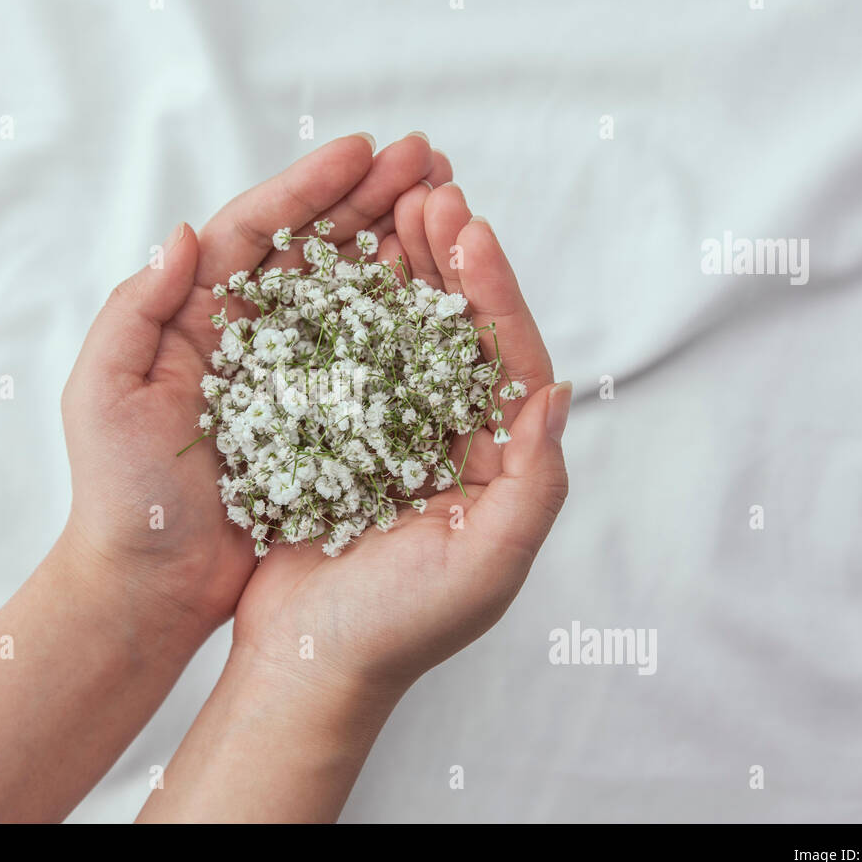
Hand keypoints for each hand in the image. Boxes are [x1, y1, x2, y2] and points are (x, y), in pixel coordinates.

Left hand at [57, 133, 441, 629]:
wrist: (153, 583)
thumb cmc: (119, 492)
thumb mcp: (104, 393)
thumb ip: (135, 310)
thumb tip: (180, 233)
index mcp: (193, 313)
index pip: (253, 231)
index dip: (308, 187)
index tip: (363, 151)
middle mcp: (245, 332)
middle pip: (312, 249)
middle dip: (369, 200)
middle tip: (430, 160)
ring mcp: (288, 374)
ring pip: (347, 294)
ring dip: (396, 247)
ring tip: (448, 207)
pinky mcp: (320, 419)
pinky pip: (366, 359)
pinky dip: (402, 321)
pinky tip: (442, 294)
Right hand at [232, 182, 571, 695]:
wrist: (306, 665)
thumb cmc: (399, 630)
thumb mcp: (486, 568)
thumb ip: (533, 486)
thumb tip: (555, 395)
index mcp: (500, 467)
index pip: (509, 362)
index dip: (495, 294)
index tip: (471, 231)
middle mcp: (453, 442)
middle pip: (460, 334)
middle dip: (450, 263)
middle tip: (430, 196)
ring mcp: (393, 434)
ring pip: (405, 336)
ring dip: (402, 272)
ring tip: (390, 209)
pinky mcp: (337, 436)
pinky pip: (348, 359)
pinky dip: (345, 310)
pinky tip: (335, 265)